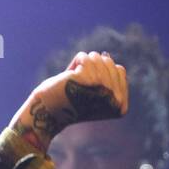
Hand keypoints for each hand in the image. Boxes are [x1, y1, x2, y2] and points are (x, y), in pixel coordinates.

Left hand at [12, 51, 127, 149]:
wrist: (48, 112)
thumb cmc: (70, 101)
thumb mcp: (94, 91)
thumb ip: (106, 77)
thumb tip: (107, 56)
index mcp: (120, 106)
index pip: (120, 71)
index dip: (102, 71)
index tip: (88, 86)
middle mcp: (115, 100)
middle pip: (110, 63)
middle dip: (92, 66)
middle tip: (79, 83)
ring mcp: (103, 89)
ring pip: (98, 58)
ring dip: (83, 64)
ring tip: (74, 80)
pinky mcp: (88, 79)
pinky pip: (85, 57)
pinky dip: (75, 62)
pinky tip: (69, 77)